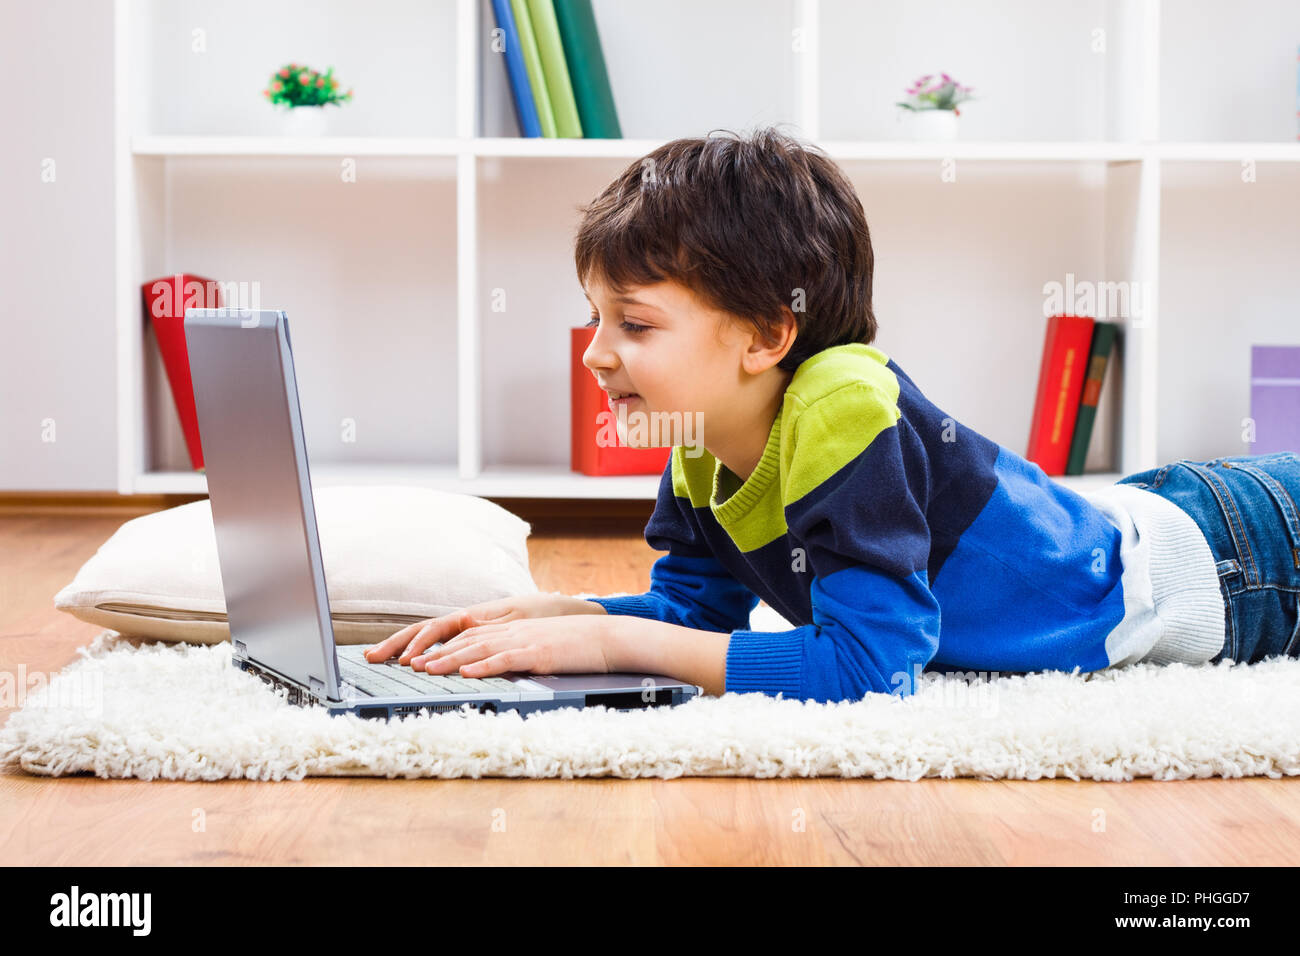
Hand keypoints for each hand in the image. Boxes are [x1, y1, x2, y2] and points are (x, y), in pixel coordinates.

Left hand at [414, 615, 613, 678]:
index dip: (438, 646)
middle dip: (433, 652)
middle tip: (406, 664)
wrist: (606, 637)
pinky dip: (484, 665)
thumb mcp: (538, 646)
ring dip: (449, 659)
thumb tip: (491, 667)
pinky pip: (506, 658)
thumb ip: (514, 653)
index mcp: (509, 630)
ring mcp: (523, 640)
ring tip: (426, 669)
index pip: (466, 636)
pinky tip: (467, 672)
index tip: (413, 658)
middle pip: (464, 640)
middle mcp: (511, 632)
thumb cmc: (574, 645)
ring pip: (478, 647)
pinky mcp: (538, 652)